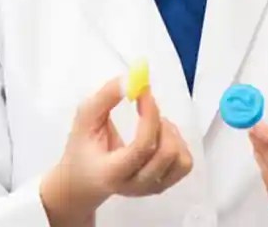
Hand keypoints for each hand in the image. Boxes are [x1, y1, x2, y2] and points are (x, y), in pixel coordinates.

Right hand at [40, 77, 192, 225]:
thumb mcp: (85, 119)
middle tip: (145, 106)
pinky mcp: (163, 185)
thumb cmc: (83, 148)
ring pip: (180, 159)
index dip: (149, 115)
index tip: (144, 90)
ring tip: (151, 124)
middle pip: (166, 153)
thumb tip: (132, 79)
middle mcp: (136, 185)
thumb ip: (106, 98)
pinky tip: (159, 137)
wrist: (84, 182)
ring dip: (170, 133)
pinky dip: (177, 144)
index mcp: (112, 172)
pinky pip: (184, 164)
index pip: (142, 146)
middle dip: (160, 122)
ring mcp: (152, 188)